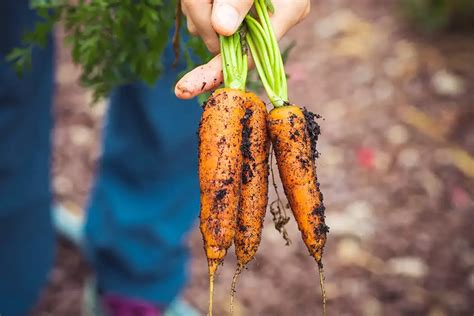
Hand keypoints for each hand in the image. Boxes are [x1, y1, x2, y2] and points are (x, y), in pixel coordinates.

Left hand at [175, 0, 309, 98]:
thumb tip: (222, 30)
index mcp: (287, 12)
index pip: (248, 57)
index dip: (216, 72)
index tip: (186, 88)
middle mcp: (270, 20)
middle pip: (222, 42)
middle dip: (201, 19)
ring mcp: (249, 16)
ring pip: (208, 27)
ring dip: (196, 6)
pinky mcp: (232, 11)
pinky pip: (204, 16)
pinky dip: (197, 3)